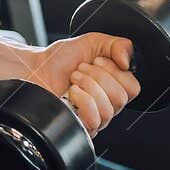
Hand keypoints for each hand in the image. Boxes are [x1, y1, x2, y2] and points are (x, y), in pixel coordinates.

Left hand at [21, 31, 139, 134]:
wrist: (36, 69)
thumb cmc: (61, 59)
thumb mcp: (93, 42)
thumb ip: (117, 45)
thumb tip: (128, 60)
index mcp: (114, 87)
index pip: (133, 88)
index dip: (116, 71)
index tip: (97, 60)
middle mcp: (107, 105)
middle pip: (121, 98)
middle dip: (98, 76)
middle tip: (81, 70)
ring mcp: (94, 119)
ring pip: (108, 110)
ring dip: (88, 86)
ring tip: (74, 79)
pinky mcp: (81, 128)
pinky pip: (94, 120)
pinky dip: (83, 100)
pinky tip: (72, 93)